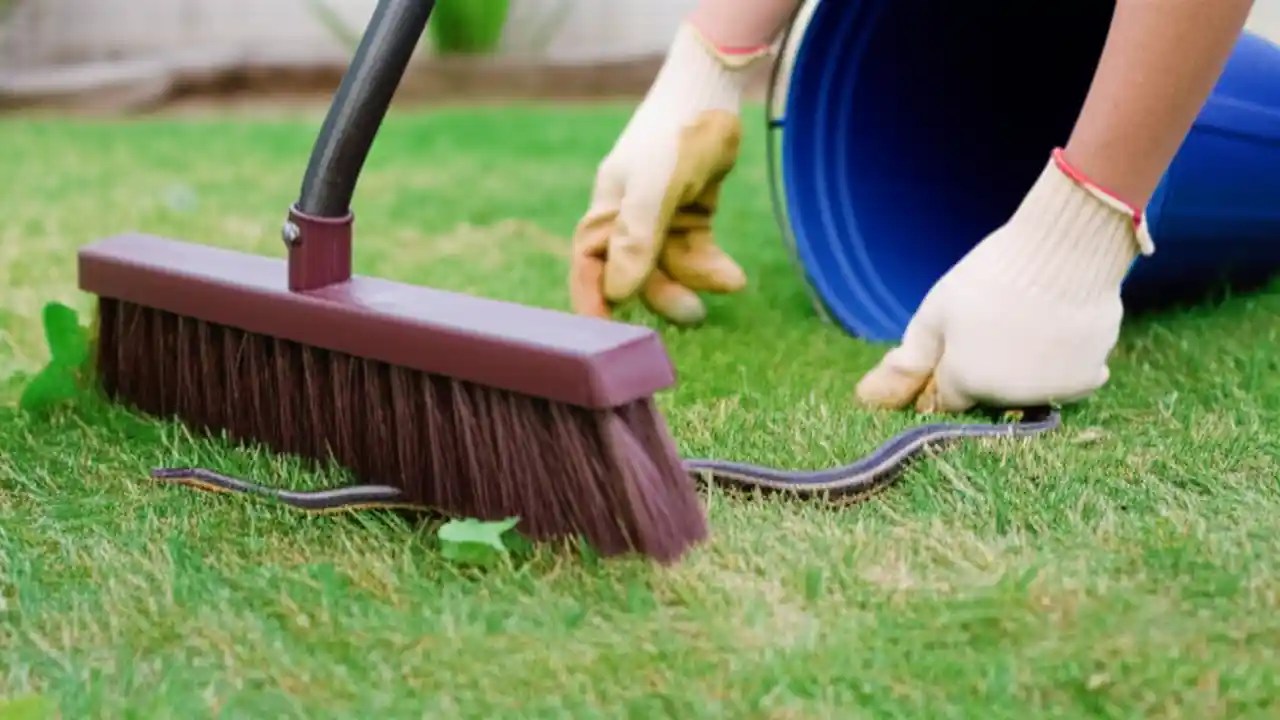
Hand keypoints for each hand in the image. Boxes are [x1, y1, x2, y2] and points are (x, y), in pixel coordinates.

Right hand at [568, 22, 770, 324]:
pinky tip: (733, 277)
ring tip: (729, 283)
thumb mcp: (655, 186)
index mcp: (608, 208)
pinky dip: (711, 266)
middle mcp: (629, 217)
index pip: (590, 263)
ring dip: (695, 279)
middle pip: (635, 272)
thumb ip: (637, 238)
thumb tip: (618, 293)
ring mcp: (660, 216)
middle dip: (661, 294)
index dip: (593, 298)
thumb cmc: (675, 132)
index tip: (605, 334)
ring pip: (669, 265)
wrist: (714, 92)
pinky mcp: (690, 214)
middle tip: (692, 316)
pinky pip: (695, 252)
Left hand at [855, 149, 1154, 412]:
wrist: (1065, 250)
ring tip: (1031, 318)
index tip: (961, 340)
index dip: (948, 371)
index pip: (945, 400)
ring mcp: (1050, 391)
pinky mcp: (1088, 377)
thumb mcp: (936, 313)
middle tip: (998, 320)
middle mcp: (1007, 398)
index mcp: (964, 383)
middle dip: (986, 368)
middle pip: (988, 394)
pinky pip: (1070, 377)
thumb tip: (868, 396)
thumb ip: (910, 360)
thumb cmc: (992, 276)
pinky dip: (1064, 359)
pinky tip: (1061, 325)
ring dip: (1026, 366)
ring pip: (1029, 387)